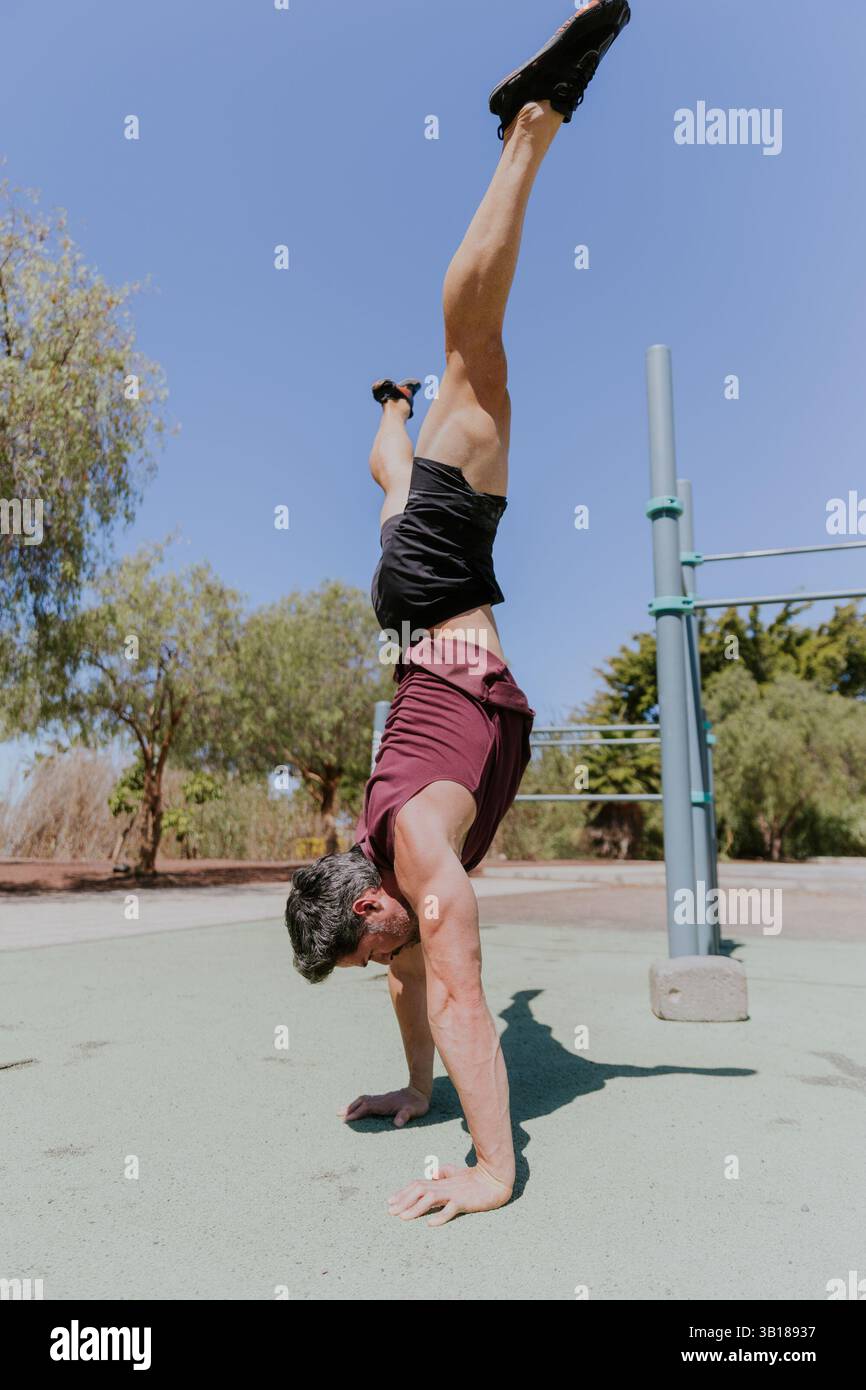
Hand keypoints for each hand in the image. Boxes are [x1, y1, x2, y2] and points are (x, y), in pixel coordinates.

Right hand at [338, 1085, 429, 1128]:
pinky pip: (367, 1101)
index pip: (367, 1108)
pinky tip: (356, 1108)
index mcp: (385, 1104)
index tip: (347, 1120)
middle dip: (350, 1109)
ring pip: (363, 1100)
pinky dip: (358, 1104)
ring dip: (352, 1105)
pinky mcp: (382, 1100)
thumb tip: (397, 1123)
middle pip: (361, 1102)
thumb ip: (405, 1116)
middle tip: (338, 1115)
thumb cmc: (417, 1104)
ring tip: (341, 1111)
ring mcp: (381, 1099)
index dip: (357, 1113)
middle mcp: (380, 1100)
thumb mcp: (413, 1111)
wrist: (419, 1091)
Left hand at [388, 1163, 512, 1225]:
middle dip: (403, 1200)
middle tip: (390, 1211)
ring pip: (431, 1198)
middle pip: (419, 1190)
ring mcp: (454, 1193)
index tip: (390, 1201)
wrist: (495, 1180)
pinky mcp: (464, 1201)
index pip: (417, 1184)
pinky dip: (440, 1215)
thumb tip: (432, 1172)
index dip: (403, 1192)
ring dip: (415, 1208)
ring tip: (403, 1218)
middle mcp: (444, 1186)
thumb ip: (443, 1173)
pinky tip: (430, 1223)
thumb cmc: (475, 1179)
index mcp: (441, 1181)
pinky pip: (451, 1209)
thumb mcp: (456, 1174)